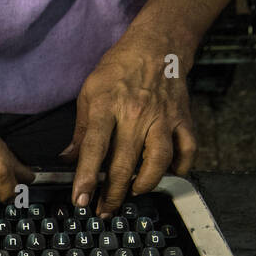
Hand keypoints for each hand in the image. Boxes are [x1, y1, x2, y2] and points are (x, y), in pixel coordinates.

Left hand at [63, 38, 197, 213]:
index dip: (86, 177)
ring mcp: (162, 118)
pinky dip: (181, 167)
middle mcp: (136, 115)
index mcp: (107, 106)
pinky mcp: (183, 119)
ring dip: (145, 184)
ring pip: (158, 161)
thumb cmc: (119, 69)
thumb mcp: (89, 92)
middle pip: (124, 163)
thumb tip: (68, 160)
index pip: (94, 147)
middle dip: (112, 194)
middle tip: (103, 210)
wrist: (158, 45)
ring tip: (133, 192)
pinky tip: (168, 174)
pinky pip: (187, 150)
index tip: (81, 200)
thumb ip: (80, 129)